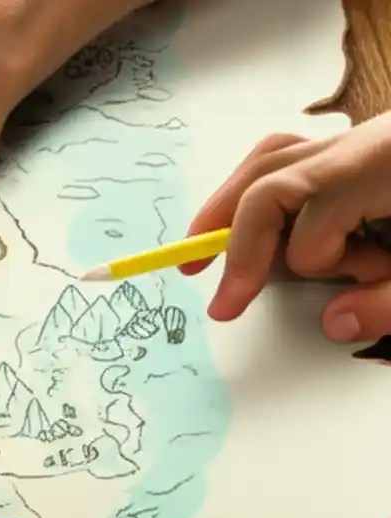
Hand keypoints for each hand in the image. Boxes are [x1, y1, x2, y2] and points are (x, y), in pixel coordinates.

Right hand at [180, 111, 390, 342]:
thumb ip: (388, 302)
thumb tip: (334, 323)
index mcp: (380, 170)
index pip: (306, 231)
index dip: (274, 271)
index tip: (229, 308)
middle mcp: (361, 146)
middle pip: (266, 184)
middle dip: (231, 239)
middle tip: (201, 280)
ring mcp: (356, 140)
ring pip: (267, 162)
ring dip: (230, 206)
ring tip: (200, 245)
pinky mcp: (354, 146)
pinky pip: (286, 157)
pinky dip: (255, 187)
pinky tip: (242, 217)